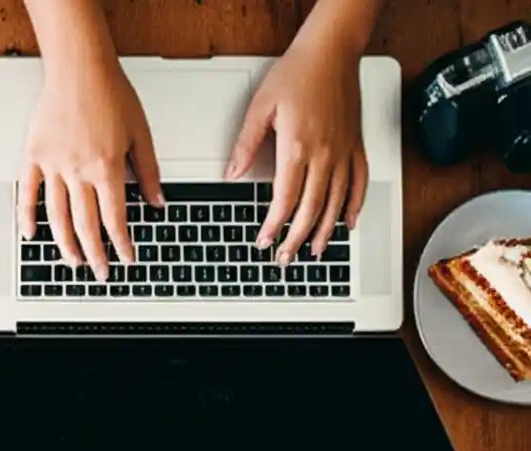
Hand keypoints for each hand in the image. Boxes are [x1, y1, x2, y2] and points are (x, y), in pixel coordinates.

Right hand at [17, 61, 162, 279]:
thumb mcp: (140, 133)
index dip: (122, 243)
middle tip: (100, 272)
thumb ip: (149, 171)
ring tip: (73, 261)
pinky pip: (27, 192)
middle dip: (95, 254)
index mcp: (106, 167)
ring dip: (66, 244)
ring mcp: (53, 165)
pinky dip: (28, 215)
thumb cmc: (110, 93)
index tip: (126, 259)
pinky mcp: (34, 156)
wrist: (79, 69)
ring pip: (58, 215)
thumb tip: (158, 202)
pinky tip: (32, 234)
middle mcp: (78, 171)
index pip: (115, 218)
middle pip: (86, 225)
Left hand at [226, 35, 367, 263]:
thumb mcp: (260, 108)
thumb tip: (231, 174)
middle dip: (297, 239)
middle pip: (311, 209)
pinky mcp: (356, 145)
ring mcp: (344, 151)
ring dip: (325, 231)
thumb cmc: (297, 73)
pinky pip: (360, 183)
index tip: (263, 241)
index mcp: (298, 148)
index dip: (273, 226)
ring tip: (315, 252)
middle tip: (284, 258)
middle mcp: (325, 154)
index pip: (284, 200)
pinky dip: (355, 205)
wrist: (332, 51)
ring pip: (337, 202)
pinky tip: (348, 222)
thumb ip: (245, 145)